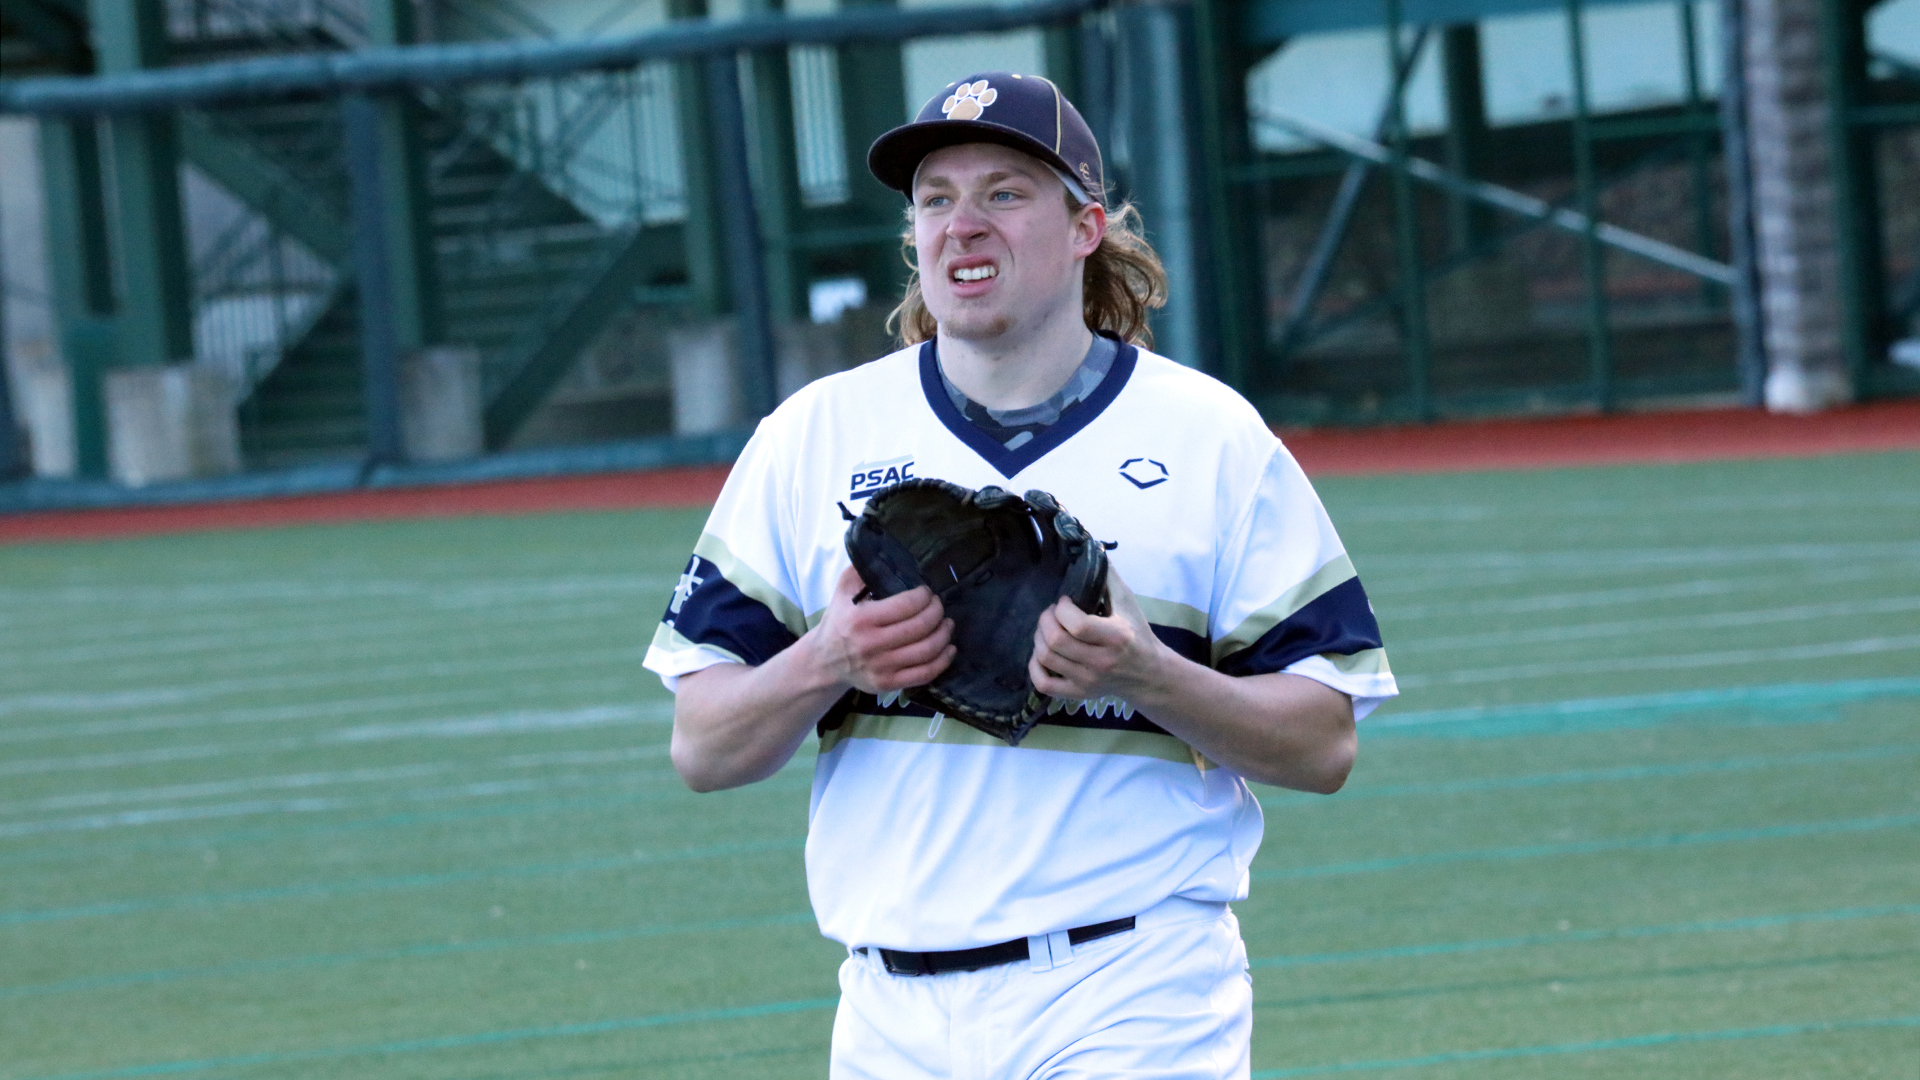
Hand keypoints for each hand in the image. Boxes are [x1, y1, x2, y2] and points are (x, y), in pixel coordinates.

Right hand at [809, 565, 954, 695]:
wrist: (824, 662)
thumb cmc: (839, 622)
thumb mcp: (842, 592)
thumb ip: (860, 570)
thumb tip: (882, 550)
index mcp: (861, 619)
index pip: (906, 605)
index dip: (924, 597)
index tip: (926, 592)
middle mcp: (871, 645)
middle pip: (920, 627)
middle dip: (937, 612)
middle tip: (939, 605)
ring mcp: (881, 667)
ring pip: (927, 651)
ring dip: (944, 635)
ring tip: (946, 624)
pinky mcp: (888, 684)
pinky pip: (924, 674)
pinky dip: (942, 661)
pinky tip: (948, 649)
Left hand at [1028, 571, 1170, 703]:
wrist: (1148, 675)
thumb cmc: (1136, 633)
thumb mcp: (1128, 602)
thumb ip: (1109, 576)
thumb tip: (1090, 547)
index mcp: (1116, 637)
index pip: (1077, 625)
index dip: (1062, 609)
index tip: (1066, 601)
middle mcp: (1101, 662)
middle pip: (1055, 642)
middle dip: (1045, 620)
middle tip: (1052, 613)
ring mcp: (1087, 681)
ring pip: (1045, 658)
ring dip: (1039, 638)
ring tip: (1048, 629)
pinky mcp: (1078, 694)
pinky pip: (1043, 684)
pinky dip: (1034, 667)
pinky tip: (1043, 653)